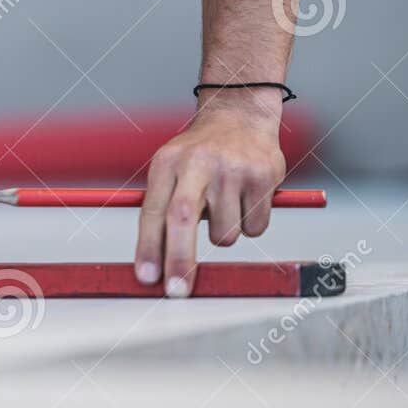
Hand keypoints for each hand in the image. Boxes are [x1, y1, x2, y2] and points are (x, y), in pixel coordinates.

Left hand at [134, 86, 285, 296]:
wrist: (240, 116)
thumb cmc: (198, 155)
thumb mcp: (172, 168)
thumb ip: (162, 210)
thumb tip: (153, 268)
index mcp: (167, 163)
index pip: (153, 210)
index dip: (149, 247)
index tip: (146, 278)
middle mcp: (197, 163)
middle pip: (183, 219)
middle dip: (179, 260)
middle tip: (177, 291)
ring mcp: (232, 169)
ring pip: (225, 234)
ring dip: (224, 233)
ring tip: (224, 203)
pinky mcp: (262, 176)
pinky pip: (255, 228)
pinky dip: (250, 224)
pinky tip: (246, 197)